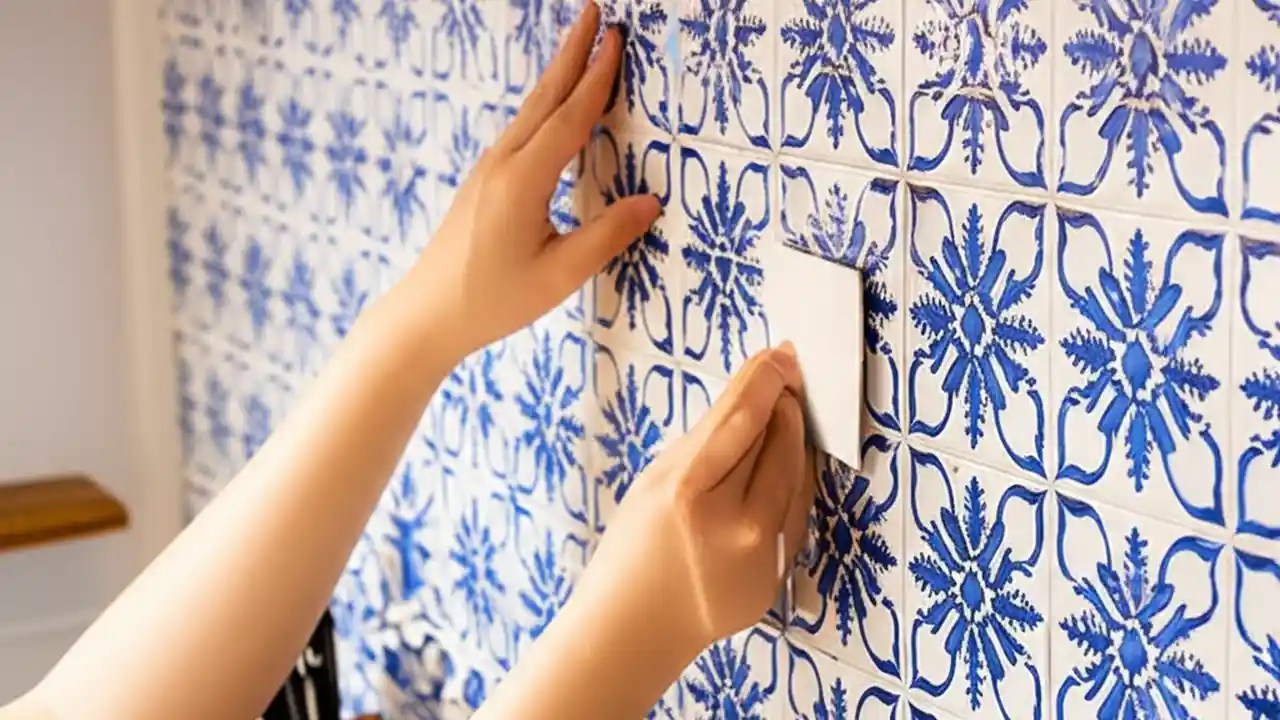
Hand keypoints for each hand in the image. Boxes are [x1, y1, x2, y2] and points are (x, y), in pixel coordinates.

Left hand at [403, 4, 659, 357]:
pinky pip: (521, 131)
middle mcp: (502, 163)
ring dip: (558, 76)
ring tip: (580, 47)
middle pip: (546, 97)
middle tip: (594, 13)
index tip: (616, 39)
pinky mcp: (482, 183)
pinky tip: (552, 108)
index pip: (572, 117)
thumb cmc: (492, 301)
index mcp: (523, 179)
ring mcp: (487, 170)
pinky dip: (544, 106)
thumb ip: (607, 236)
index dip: (598, 77)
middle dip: (573, 53)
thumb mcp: (560, 275)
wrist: (426, 316)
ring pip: (530, 111)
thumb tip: (651, 201)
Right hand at [569, 345, 816, 652]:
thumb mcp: (653, 481)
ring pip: (795, 472)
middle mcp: (733, 523)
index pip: (741, 419)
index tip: (780, 355)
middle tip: (787, 374)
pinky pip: (794, 509)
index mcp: (688, 493)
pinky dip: (790, 480)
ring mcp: (761, 553)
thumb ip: (704, 441)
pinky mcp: (778, 573)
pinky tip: (778, 463)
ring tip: (783, 413)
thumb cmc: (633, 549)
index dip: (765, 379)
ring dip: (793, 437)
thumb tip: (753, 395)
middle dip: (785, 403)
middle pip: (777, 441)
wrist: (636, 628)